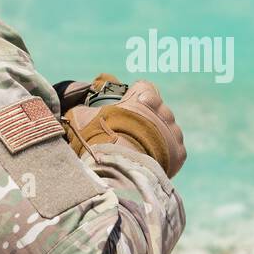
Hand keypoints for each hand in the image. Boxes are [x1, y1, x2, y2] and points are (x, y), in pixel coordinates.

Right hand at [64, 79, 185, 176]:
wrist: (119, 166)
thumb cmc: (100, 138)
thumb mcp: (82, 118)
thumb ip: (81, 109)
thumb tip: (74, 107)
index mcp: (144, 95)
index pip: (145, 87)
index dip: (135, 96)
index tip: (126, 107)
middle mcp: (163, 110)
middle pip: (158, 110)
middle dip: (146, 119)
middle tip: (130, 133)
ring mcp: (174, 132)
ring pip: (169, 130)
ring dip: (157, 137)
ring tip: (140, 150)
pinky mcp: (179, 153)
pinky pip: (175, 150)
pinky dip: (165, 155)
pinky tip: (151, 160)